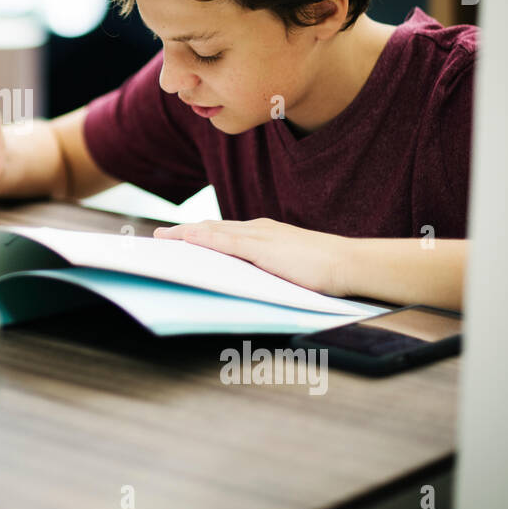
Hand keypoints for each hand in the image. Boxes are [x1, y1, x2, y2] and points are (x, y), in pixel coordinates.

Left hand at [153, 218, 351, 295]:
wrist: (349, 263)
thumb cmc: (326, 270)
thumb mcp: (290, 266)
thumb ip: (269, 268)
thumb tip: (253, 281)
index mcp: (265, 233)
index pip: (224, 231)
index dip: (199, 233)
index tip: (178, 237)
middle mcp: (258, 229)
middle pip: (212, 228)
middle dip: (184, 232)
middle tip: (159, 236)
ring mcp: (259, 236)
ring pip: (213, 231)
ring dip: (186, 234)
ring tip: (163, 238)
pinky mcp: (261, 248)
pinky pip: (225, 242)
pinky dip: (203, 240)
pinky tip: (186, 241)